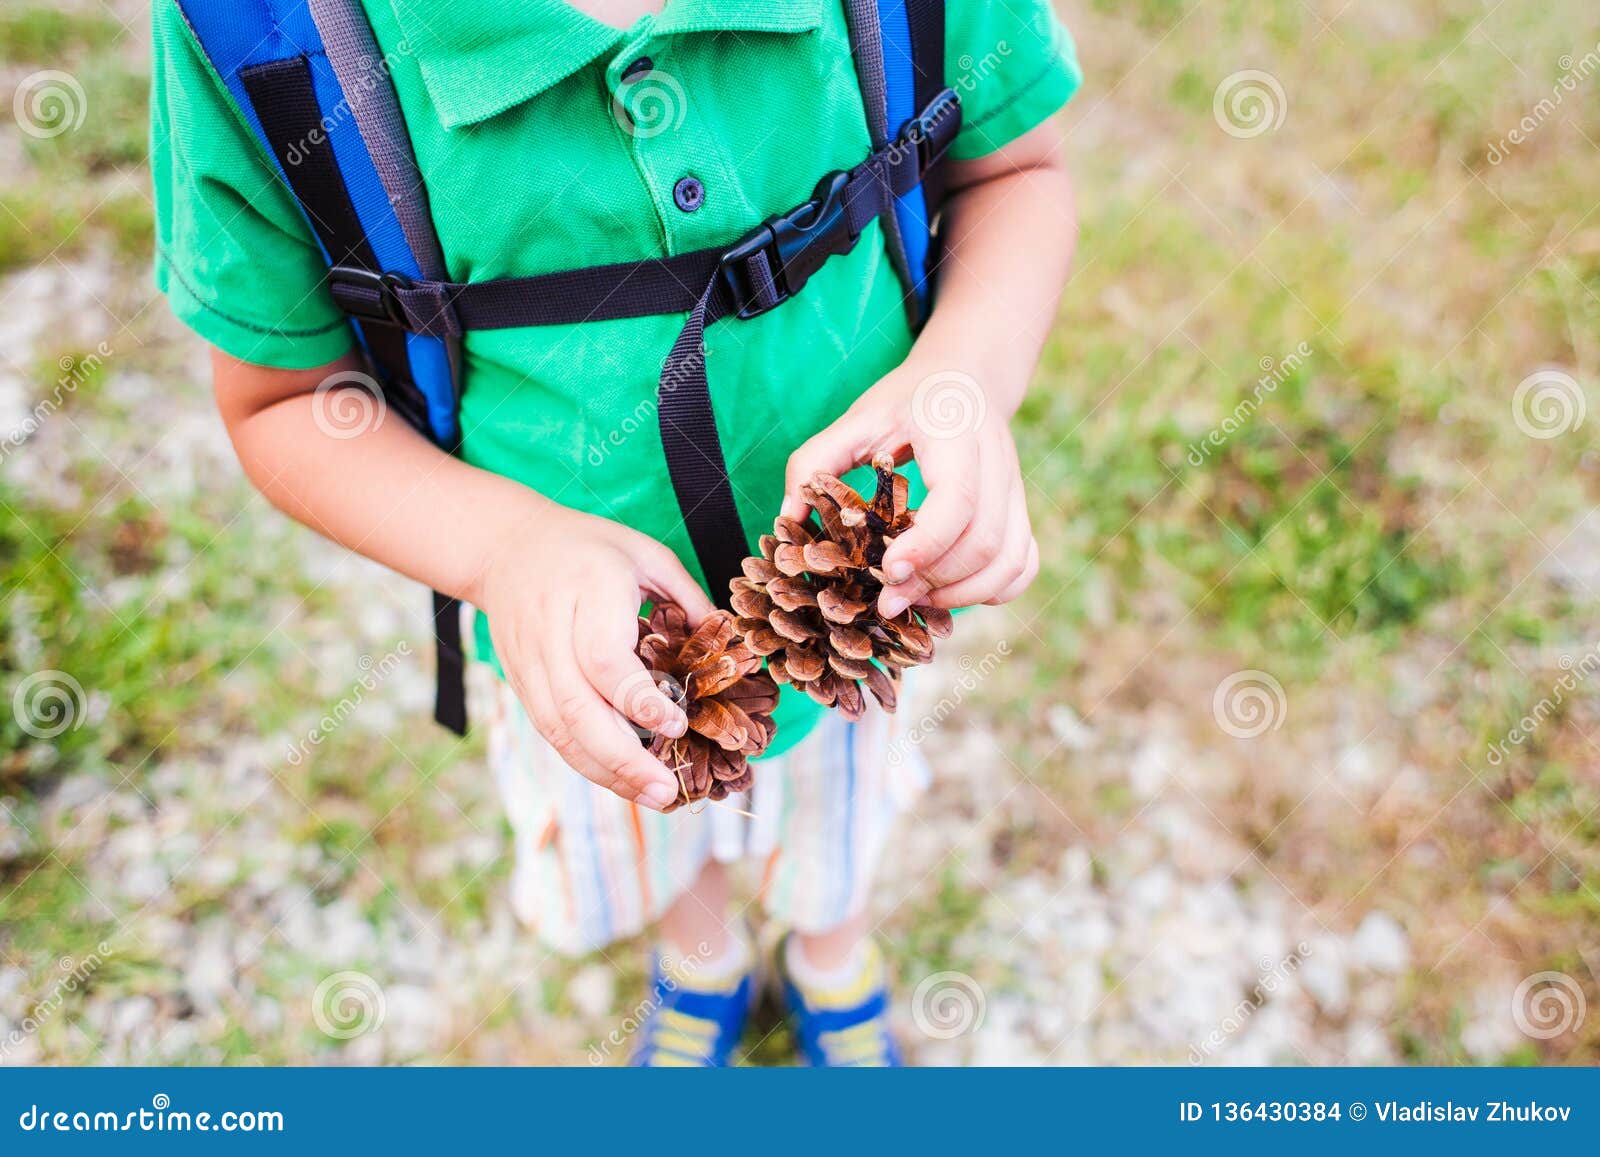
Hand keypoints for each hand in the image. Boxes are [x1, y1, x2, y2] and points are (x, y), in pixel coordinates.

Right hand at [475, 505, 714, 811]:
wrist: (504, 547)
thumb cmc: (589, 548)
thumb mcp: (647, 555)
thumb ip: (688, 600)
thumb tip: (729, 650)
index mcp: (588, 589)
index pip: (604, 660)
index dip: (639, 701)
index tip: (676, 726)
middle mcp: (550, 630)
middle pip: (576, 708)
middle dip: (623, 759)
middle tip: (668, 791)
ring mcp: (528, 661)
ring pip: (558, 729)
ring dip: (605, 771)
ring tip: (652, 796)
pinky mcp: (519, 683)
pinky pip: (550, 731)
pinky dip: (586, 761)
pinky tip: (621, 780)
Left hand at [780, 357, 1038, 615]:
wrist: (964, 378)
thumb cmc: (904, 403)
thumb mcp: (854, 419)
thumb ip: (814, 462)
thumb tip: (787, 518)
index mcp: (954, 432)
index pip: (958, 498)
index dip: (926, 544)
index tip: (888, 571)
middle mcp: (996, 461)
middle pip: (985, 539)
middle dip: (936, 580)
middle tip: (889, 600)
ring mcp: (1015, 488)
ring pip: (1010, 558)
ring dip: (964, 593)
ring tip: (917, 599)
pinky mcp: (1021, 509)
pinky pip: (1024, 563)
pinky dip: (994, 590)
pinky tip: (951, 591)